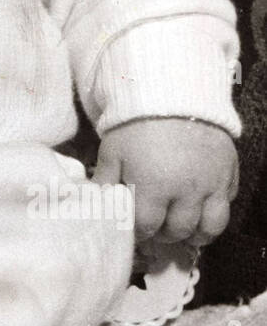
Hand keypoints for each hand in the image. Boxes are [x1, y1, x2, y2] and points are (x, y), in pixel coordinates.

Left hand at [93, 118, 237, 246]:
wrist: (173, 92)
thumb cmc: (135, 124)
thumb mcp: (112, 152)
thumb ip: (105, 183)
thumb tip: (95, 206)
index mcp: (154, 187)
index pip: (147, 226)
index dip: (139, 231)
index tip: (136, 228)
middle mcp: (187, 190)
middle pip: (178, 230)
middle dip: (164, 233)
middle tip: (157, 227)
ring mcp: (213, 183)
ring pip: (210, 227)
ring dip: (194, 232)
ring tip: (182, 227)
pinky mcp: (230, 172)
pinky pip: (227, 204)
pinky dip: (214, 211)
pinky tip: (201, 206)